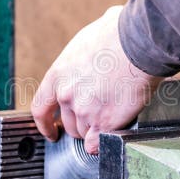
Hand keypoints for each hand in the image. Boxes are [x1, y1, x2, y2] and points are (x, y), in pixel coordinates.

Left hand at [32, 6, 162, 153]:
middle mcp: (67, 95)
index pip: (41, 108)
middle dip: (82, 123)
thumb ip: (81, 57)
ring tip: (114, 115)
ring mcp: (85, 111)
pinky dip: (103, 144)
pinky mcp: (105, 122)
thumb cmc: (117, 34)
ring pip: (86, 133)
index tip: (52, 131)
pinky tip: (111, 137)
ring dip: (97, 130)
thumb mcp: (86, 41)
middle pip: (69, 124)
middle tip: (99, 115)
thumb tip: (93, 47)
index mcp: (58, 75)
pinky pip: (97, 144)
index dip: (45, 124)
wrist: (138, 43)